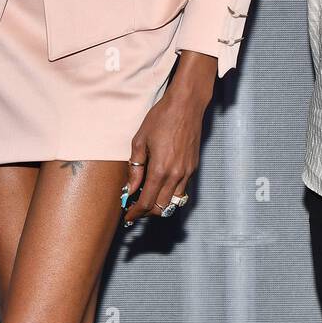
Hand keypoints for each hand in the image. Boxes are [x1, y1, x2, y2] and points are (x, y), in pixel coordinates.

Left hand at [123, 53, 215, 223]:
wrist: (186, 105)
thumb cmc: (161, 118)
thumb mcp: (140, 141)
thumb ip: (135, 168)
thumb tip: (130, 189)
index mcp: (160, 169)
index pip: (147, 202)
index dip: (135, 213)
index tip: (128, 217)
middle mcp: (176, 175)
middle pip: (161, 207)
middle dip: (147, 212)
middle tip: (135, 209)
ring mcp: (187, 172)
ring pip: (173, 202)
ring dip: (160, 205)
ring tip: (147, 199)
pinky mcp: (193, 167)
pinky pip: (181, 189)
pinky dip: (170, 194)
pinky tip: (161, 186)